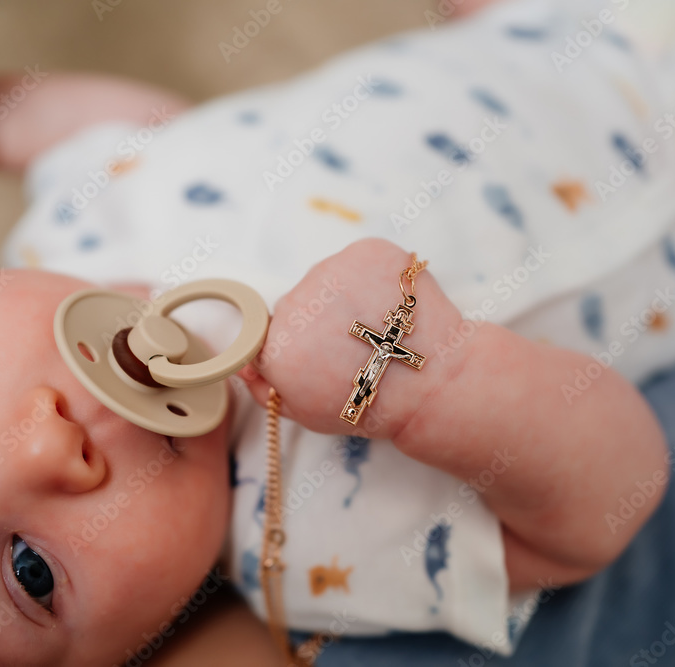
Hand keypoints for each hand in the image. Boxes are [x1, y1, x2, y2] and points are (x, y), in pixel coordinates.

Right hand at [241, 238, 465, 440]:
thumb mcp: (306, 412)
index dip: (301, 343)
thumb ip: (263, 387)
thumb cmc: (371, 402)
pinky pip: (358, 260)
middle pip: (299, 302)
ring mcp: (332, 270)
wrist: (432, 381)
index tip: (324, 355)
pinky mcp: (367, 251)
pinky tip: (389, 306)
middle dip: (321, 319)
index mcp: (276, 346)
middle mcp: (296, 303)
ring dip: (345, 296)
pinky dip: (373, 278)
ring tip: (377, 326)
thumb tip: (242, 363)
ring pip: (327, 279)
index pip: (272, 331)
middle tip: (356, 346)